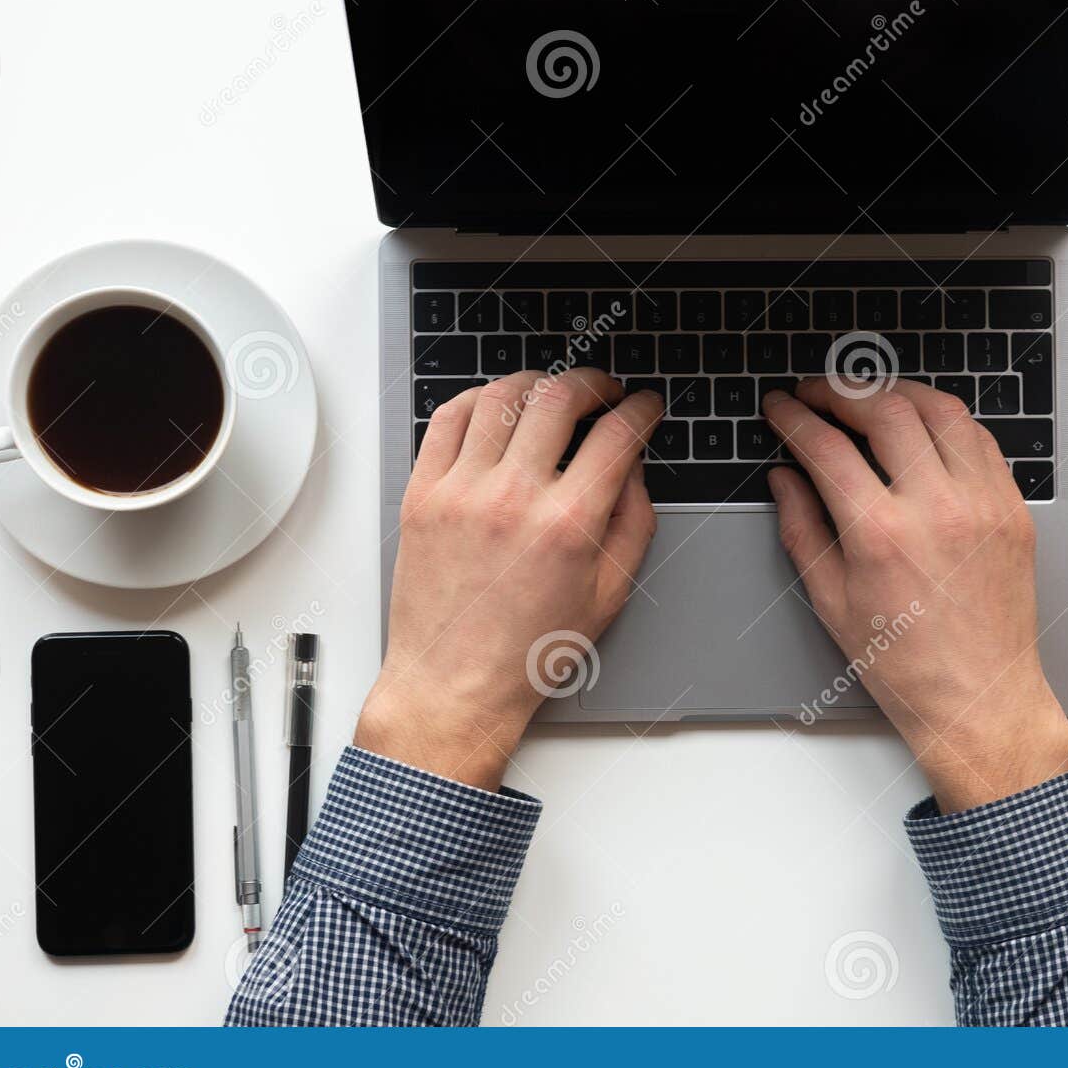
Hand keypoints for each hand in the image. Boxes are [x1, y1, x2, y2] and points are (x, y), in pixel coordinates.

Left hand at [357, 368, 662, 790]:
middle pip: (561, 398)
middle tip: (604, 391)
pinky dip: (479, 398)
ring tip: (552, 394)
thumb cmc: (528, 650)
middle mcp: (513, 499)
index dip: (641, 408)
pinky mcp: (423, 494)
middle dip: (594, 382)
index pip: (618, 434)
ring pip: (503, 395)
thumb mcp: (608, 592)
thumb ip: (632, 521)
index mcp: (568, 525)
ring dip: (538, 382)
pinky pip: (449, 418)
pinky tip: (498, 407)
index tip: (644, 405)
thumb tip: (632, 465)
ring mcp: (461, 491)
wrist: (455, 685)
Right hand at [762, 378, 1067, 812]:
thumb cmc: (906, 664)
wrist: (977, 697)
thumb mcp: (831, 602)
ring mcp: (982, 504)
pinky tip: (921, 425)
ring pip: (940, 410)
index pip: (826, 447)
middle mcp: (936, 509)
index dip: (794, 416)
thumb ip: (802, 529)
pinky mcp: (1011, 509)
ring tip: (868, 397)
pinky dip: (944, 420)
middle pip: (884, 410)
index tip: (781, 406)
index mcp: (881, 535)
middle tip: (817, 392)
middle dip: (841, 390)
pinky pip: (979, 440)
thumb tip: (786, 479)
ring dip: (897, 392)